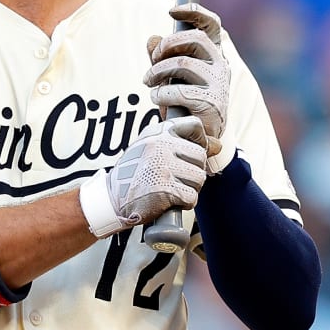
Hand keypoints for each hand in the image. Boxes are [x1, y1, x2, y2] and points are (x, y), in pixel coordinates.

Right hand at [77, 116, 208, 237]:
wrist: (112, 199)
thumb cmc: (136, 173)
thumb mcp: (154, 149)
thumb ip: (184, 143)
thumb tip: (218, 145)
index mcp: (158, 132)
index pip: (194, 126)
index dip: (199, 142)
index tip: (188, 155)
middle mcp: (160, 145)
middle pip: (200, 156)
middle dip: (192, 171)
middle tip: (174, 179)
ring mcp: (163, 166)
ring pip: (199, 177)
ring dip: (189, 188)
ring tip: (170, 189)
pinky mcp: (165, 189)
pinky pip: (192, 197)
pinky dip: (184, 203)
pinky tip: (169, 201)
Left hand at [145, 3, 231, 168]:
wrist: (199, 139)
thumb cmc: (185, 103)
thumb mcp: (171, 76)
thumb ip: (161, 57)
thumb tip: (151, 38)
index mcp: (213, 56)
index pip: (211, 26)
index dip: (194, 12)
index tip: (172, 11)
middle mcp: (220, 67)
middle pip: (195, 39)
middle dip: (167, 45)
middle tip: (153, 58)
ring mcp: (218, 86)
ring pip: (184, 64)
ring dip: (158, 71)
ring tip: (149, 83)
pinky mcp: (210, 105)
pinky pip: (179, 91)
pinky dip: (161, 93)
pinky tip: (157, 99)